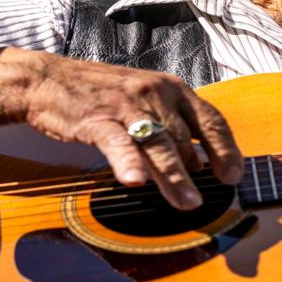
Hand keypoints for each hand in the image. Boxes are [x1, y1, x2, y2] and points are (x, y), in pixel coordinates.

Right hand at [0, 48, 242, 210]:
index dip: (227, 150)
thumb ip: (175, 130)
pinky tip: (135, 182)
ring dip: (174, 176)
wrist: (48, 79)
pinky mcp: (97, 118)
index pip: (211, 120)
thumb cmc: (102, 95)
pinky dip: (127, 162)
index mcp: (173, 89)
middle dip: (196, 173)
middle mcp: (155, 93)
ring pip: (158, 144)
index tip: (233, 176)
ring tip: (187, 202)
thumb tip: (201, 166)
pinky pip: (117, 143)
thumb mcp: (147, 103)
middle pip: (185, 139)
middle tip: (206, 201)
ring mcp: (127, 105)